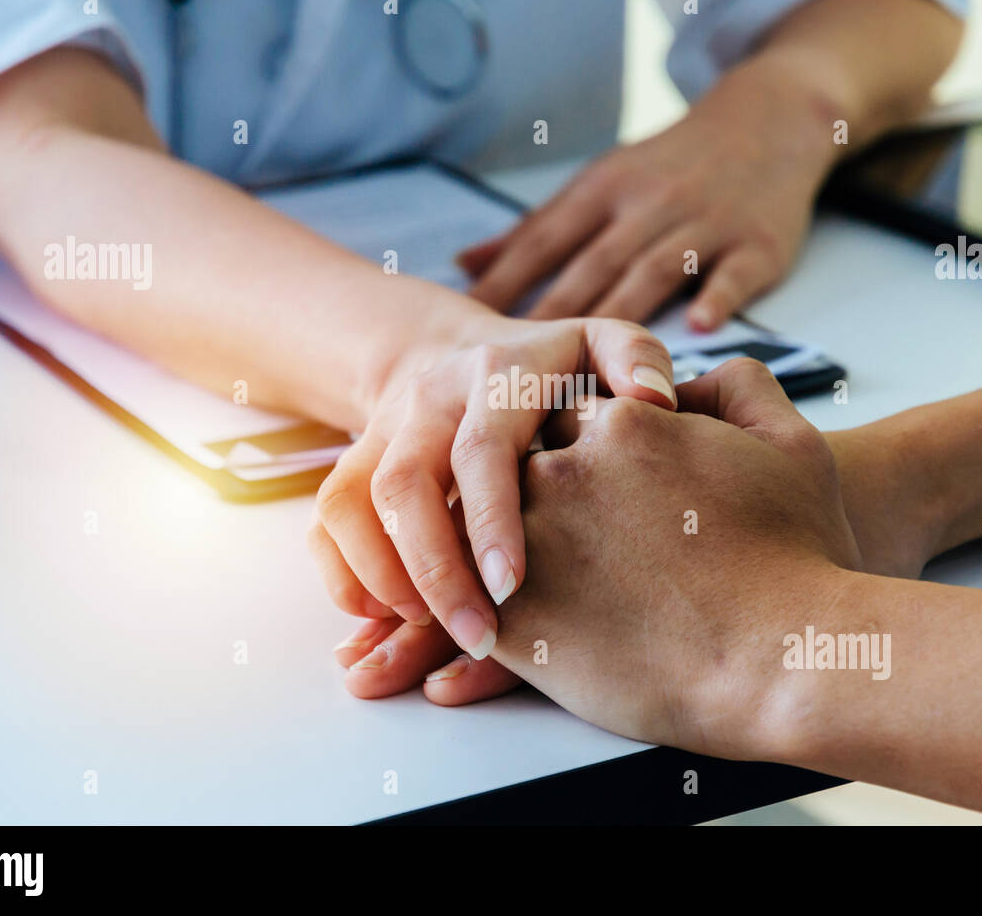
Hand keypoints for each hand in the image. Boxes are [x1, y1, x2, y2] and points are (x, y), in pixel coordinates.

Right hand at [308, 314, 677, 664]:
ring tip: (429, 633)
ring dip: (385, 578)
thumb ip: (634, 360)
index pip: (480, 450)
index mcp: (493, 376)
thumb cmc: (549, 372)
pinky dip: (345, 577)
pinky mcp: (350, 467)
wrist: (456, 354)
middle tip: (476, 635)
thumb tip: (654, 400)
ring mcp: (379, 434)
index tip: (510, 587)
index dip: (489, 519)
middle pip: (404, 484)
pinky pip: (326, 523)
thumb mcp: (600, 345)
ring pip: (352, 506)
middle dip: (433, 568)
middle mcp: (427, 403)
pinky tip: (385, 619)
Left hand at [458, 64, 838, 330]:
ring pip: (656, 271)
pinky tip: (698, 327)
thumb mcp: (599, 180)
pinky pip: (735, 272)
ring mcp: (706, 222)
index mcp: (604, 188)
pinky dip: (717, 296)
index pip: (545, 239)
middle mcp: (650, 203)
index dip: (505, 281)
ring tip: (589, 366)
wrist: (767, 120)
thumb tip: (463, 266)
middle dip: (552, 312)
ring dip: (621, 314)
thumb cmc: (669, 165)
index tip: (468, 326)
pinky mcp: (758, 241)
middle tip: (518, 366)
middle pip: (594, 263)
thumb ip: (534, 229)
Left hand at [486, 359, 861, 758]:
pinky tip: (536, 633)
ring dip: (512, 557)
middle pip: (523, 470)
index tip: (609, 502)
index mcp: (622, 425)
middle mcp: (564, 470)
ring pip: (491, 534)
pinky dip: (492, 614)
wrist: (782, 660)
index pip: (569, 422)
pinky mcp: (515, 615)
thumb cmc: (799, 559)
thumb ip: (741, 388)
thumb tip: (695, 377)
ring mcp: (530, 540)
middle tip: (587, 552)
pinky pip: (477, 602)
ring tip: (564, 595)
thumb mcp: (794, 445)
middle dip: (543, 503)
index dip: (587, 461)